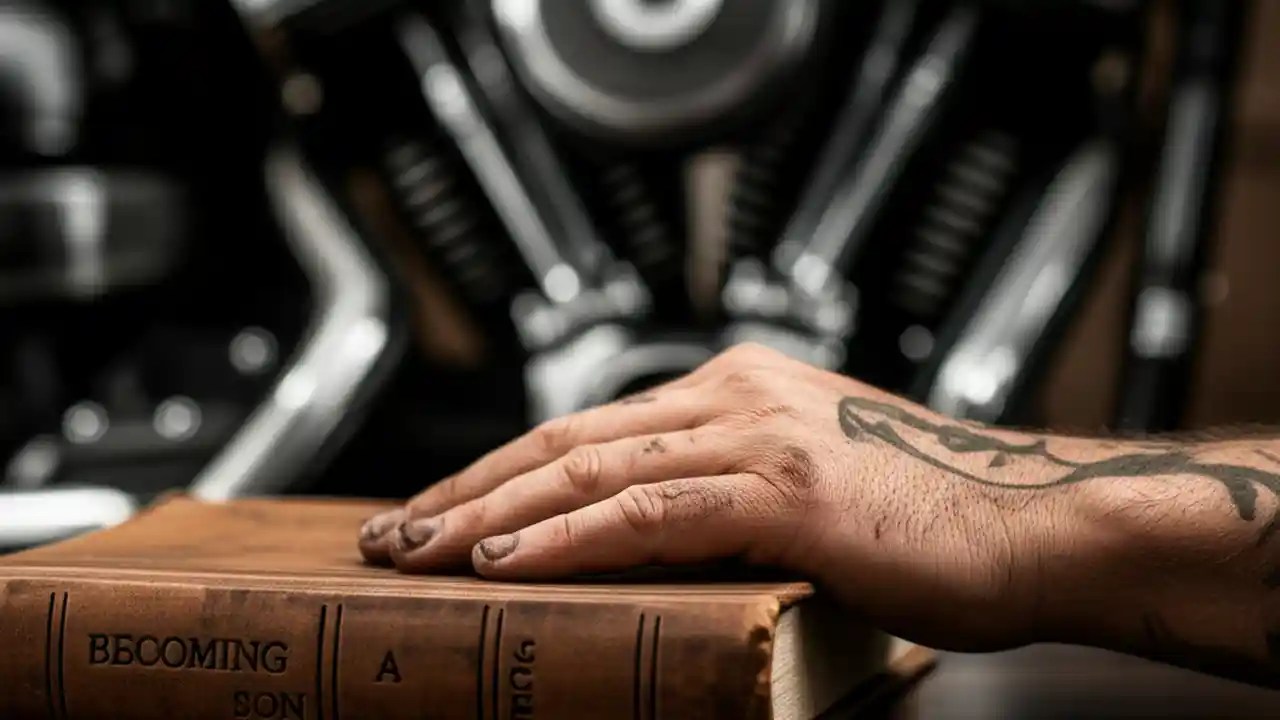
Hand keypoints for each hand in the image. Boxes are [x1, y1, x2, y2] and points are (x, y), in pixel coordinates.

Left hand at [358, 343, 1049, 649]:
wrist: (1038, 526)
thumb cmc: (934, 521)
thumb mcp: (809, 488)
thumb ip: (728, 494)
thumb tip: (648, 542)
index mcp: (738, 390)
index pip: (590, 428)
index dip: (503, 470)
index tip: (441, 511)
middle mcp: (737, 395)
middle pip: (567, 439)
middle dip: (469, 492)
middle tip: (395, 532)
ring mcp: (758, 435)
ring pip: (591, 471)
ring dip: (493, 516)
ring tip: (419, 553)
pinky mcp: (784, 488)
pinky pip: (650, 514)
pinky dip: (568, 535)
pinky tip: (509, 560)